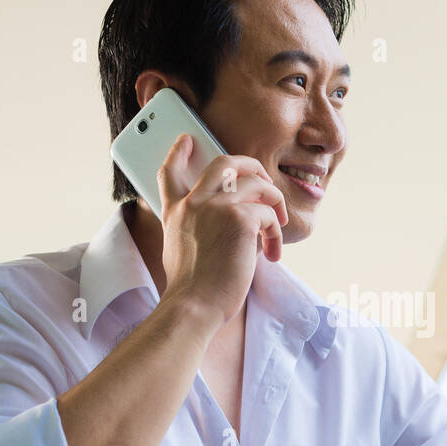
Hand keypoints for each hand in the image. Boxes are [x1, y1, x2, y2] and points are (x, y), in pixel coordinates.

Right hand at [156, 134, 287, 324]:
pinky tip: (272, 254)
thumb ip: (195, 227)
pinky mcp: (240, 218)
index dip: (178, 153)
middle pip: (225, 162)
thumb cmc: (192, 289)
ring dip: (273, 202)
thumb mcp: (180, 249)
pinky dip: (275, 233)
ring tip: (275, 226)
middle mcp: (194, 202)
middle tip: (265, 182)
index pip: (170, 172)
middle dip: (251, 165)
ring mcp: (216, 206)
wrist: (194, 305)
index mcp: (176, 211)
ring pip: (257, 183)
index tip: (186, 141)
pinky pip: (268, 214)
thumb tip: (229, 223)